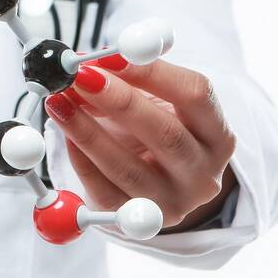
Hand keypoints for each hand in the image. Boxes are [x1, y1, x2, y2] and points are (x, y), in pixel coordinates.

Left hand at [44, 57, 236, 233]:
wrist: (156, 187)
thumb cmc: (153, 134)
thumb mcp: (156, 104)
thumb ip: (131, 81)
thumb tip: (89, 62)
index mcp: (218, 136)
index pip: (196, 95)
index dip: (151, 72)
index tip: (110, 55)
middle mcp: (202, 174)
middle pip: (164, 134)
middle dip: (118, 100)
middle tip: (80, 77)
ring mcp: (170, 203)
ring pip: (126, 167)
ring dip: (86, 130)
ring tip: (59, 101)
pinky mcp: (133, 222)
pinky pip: (101, 188)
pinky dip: (79, 157)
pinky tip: (64, 133)